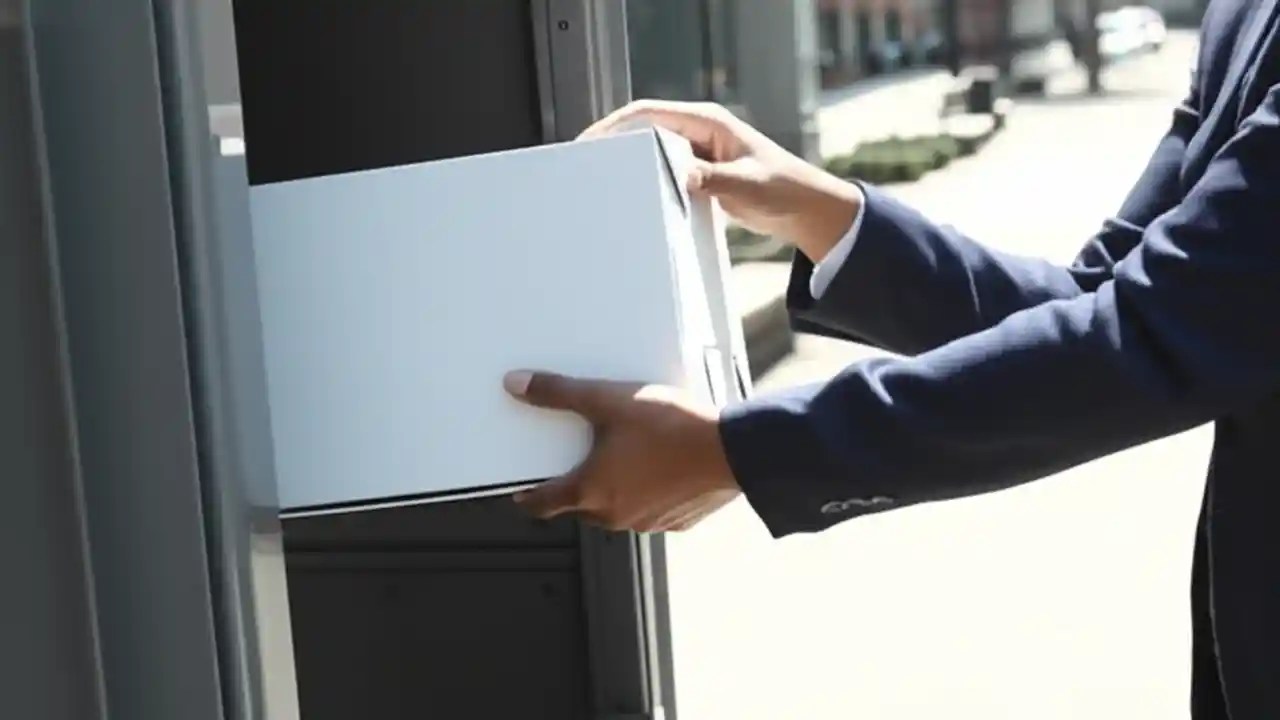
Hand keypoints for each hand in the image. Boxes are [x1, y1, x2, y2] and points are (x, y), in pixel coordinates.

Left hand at [504, 370, 739, 532]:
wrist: (732, 450)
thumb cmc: (673, 428)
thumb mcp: (609, 400)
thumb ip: (560, 393)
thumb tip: (518, 385)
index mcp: (591, 491)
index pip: (543, 506)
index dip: (527, 498)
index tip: (521, 492)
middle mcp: (615, 515)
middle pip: (579, 508)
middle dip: (575, 487)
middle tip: (578, 459)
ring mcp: (647, 522)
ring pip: (615, 510)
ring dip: (613, 490)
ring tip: (623, 457)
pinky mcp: (675, 521)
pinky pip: (649, 510)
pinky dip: (646, 494)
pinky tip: (657, 467)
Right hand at [580, 99, 862, 262]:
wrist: (805, 209)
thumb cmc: (783, 188)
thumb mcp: (745, 185)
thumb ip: (712, 179)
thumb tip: (681, 176)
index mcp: (708, 122)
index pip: (649, 114)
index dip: (615, 125)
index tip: (589, 142)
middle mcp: (699, 132)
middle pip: (644, 131)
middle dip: (615, 145)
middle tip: (585, 166)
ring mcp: (699, 153)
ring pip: (652, 153)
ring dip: (630, 166)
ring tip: (601, 184)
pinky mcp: (701, 174)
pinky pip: (665, 173)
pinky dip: (648, 182)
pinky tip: (633, 199)